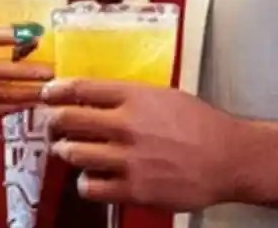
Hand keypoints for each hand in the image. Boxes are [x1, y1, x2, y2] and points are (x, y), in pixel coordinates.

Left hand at [42, 79, 246, 211]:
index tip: (47, 95)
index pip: (80, 88)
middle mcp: (127, 125)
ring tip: (69, 150)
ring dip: (65, 151)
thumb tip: (91, 97)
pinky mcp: (135, 189)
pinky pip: (90, 186)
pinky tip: (91, 178)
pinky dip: (85, 182)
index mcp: (134, 97)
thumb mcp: (163, 96)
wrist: (230, 158)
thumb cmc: (199, 125)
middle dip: (53, 122)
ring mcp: (129, 159)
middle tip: (53, 125)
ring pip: (73, 153)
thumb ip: (127, 97)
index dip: (56, 92)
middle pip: (68, 119)